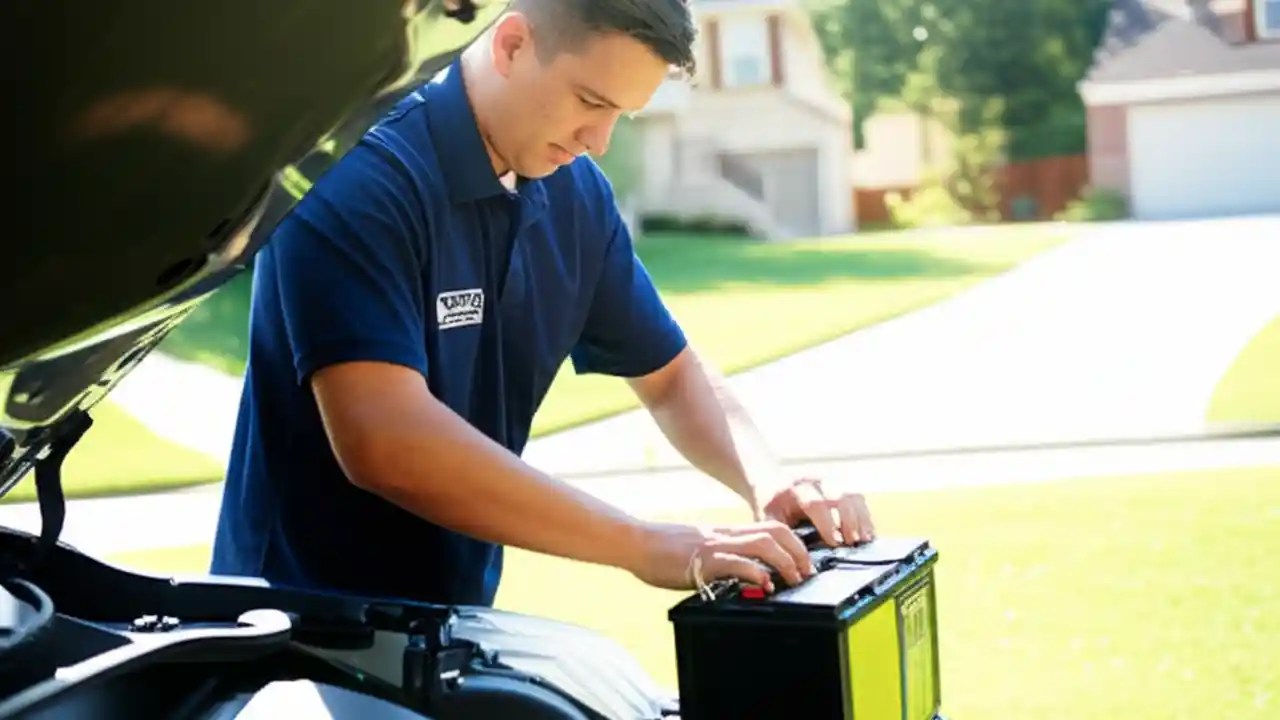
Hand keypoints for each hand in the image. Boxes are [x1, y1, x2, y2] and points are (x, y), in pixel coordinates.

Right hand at [627, 520, 815, 592]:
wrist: (637, 542)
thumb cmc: (663, 549)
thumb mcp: (701, 549)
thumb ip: (723, 558)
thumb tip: (743, 575)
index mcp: (727, 532)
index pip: (771, 528)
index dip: (795, 543)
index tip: (804, 562)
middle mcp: (726, 534)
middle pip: (776, 532)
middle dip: (798, 552)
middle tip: (806, 573)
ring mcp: (716, 545)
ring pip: (764, 544)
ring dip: (786, 561)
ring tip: (794, 579)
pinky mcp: (704, 560)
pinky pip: (737, 563)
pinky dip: (757, 573)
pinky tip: (764, 585)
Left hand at [761, 478, 875, 547]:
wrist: (771, 482)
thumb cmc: (770, 506)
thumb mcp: (768, 519)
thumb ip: (782, 536)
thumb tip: (796, 562)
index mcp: (795, 489)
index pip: (815, 503)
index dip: (828, 524)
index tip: (835, 544)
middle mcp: (815, 481)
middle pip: (840, 495)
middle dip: (849, 521)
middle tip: (854, 543)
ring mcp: (829, 481)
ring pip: (852, 495)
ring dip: (861, 518)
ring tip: (865, 540)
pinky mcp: (839, 485)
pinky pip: (857, 497)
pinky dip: (865, 515)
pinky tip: (868, 532)